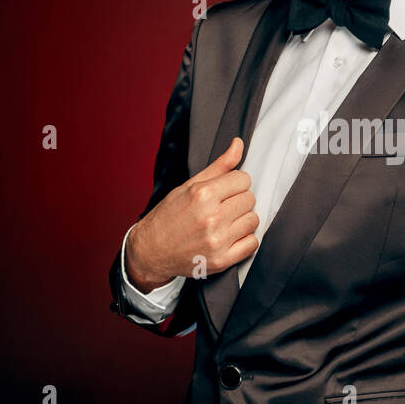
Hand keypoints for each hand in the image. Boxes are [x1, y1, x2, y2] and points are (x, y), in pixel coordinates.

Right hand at [125, 137, 258, 289]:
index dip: (234, 183)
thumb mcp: (189, 186)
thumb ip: (219, 166)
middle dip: (238, 200)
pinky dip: (244, 239)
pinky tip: (229, 236)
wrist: (151, 251)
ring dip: (242, 219)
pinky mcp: (222, 260)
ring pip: (253, 220)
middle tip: (222, 207)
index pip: (243, 179)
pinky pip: (252, 243)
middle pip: (250, 199)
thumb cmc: (169, 216)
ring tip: (224, 222)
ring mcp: (217, 240)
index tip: (224, 190)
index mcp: (202, 194)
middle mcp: (211, 217)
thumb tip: (239, 144)